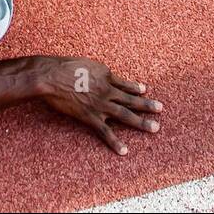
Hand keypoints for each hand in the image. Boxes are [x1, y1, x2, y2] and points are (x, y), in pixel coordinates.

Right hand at [35, 56, 161, 154]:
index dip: (135, 87)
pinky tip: (124, 151)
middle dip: (147, 104)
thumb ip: (95, 70)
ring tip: (155, 127)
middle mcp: (107, 89)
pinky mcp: (90, 116)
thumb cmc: (64, 66)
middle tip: (161, 109)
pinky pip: (105, 132)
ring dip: (141, 121)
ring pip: (125, 114)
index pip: (123, 83)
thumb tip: (100, 74)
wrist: (52, 76)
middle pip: (131, 98)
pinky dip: (115, 142)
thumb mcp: (85, 63)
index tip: (144, 90)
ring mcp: (100, 104)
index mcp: (105, 74)